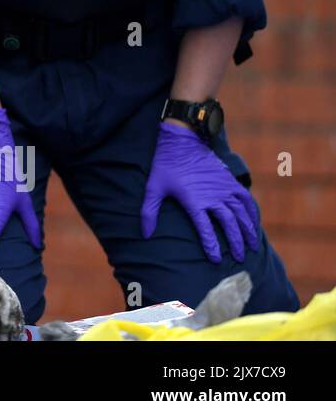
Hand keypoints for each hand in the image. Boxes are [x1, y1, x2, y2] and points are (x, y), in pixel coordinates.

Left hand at [140, 120, 260, 262]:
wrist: (182, 141)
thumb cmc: (166, 166)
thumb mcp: (153, 188)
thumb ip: (148, 212)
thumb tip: (145, 234)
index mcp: (194, 200)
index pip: (205, 228)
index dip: (211, 245)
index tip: (216, 260)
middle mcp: (212, 196)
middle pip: (229, 223)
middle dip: (236, 242)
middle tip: (239, 258)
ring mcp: (224, 188)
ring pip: (241, 213)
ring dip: (248, 230)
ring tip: (252, 247)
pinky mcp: (230, 181)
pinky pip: (246, 199)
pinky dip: (253, 212)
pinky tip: (255, 223)